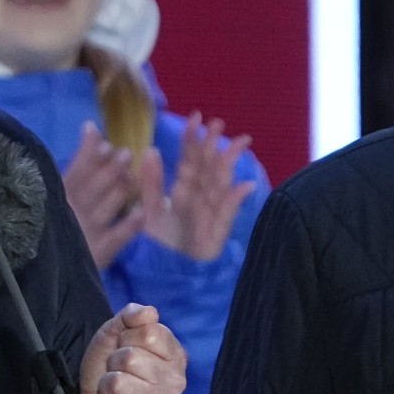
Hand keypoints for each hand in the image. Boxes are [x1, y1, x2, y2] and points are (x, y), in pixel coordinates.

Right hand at [63, 121, 143, 268]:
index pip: (76, 173)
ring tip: (132, 175)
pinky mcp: (98, 253)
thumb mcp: (68, 186)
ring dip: (119, 191)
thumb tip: (90, 126)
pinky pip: (115, 238)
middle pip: (93, 188)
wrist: (50, 269)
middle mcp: (72, 212)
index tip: (106, 146)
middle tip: (125, 155)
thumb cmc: (65, 218)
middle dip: (109, 170)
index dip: (90, 159)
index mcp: (60, 195)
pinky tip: (140, 213)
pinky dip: (127, 226)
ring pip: (105, 207)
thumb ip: (81, 159)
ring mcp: (86, 232)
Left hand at [79, 303, 186, 393]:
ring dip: (107, 385)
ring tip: (115, 391)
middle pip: (131, 358)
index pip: (149, 332)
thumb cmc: (110, 367)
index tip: (125, 346)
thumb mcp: (115, 334)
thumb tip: (150, 311)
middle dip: (114, 362)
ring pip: (118, 384)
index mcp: (174, 354)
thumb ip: (130, 317)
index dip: (126, 337)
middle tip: (118, 371)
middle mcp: (176, 380)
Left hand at [140, 112, 256, 259]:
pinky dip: (235, 200)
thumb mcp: (148, 210)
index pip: (189, 160)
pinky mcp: (218, 232)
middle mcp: (199, 198)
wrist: (165, 276)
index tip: (196, 117)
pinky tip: (244, 185)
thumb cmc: (158, 244)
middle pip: (208, 167)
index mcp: (183, 191)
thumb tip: (151, 150)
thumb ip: (150, 183)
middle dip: (214, 145)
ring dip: (229, 164)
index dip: (193, 140)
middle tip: (218, 122)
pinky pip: (226, 214)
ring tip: (240, 142)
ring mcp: (211, 214)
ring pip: (221, 184)